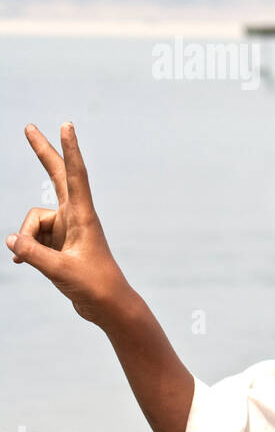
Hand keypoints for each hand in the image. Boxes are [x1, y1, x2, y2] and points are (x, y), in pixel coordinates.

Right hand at [7, 123, 130, 325]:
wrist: (107, 305)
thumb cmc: (93, 286)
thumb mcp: (59, 271)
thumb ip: (33, 253)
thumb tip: (10, 239)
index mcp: (83, 217)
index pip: (75, 176)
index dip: (70, 150)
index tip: (66, 125)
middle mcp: (75, 216)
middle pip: (55, 177)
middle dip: (41, 152)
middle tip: (28, 127)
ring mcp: (66, 227)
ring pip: (31, 223)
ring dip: (27, 241)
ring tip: (44, 263)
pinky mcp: (58, 241)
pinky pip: (31, 238)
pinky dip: (25, 249)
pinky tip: (21, 261)